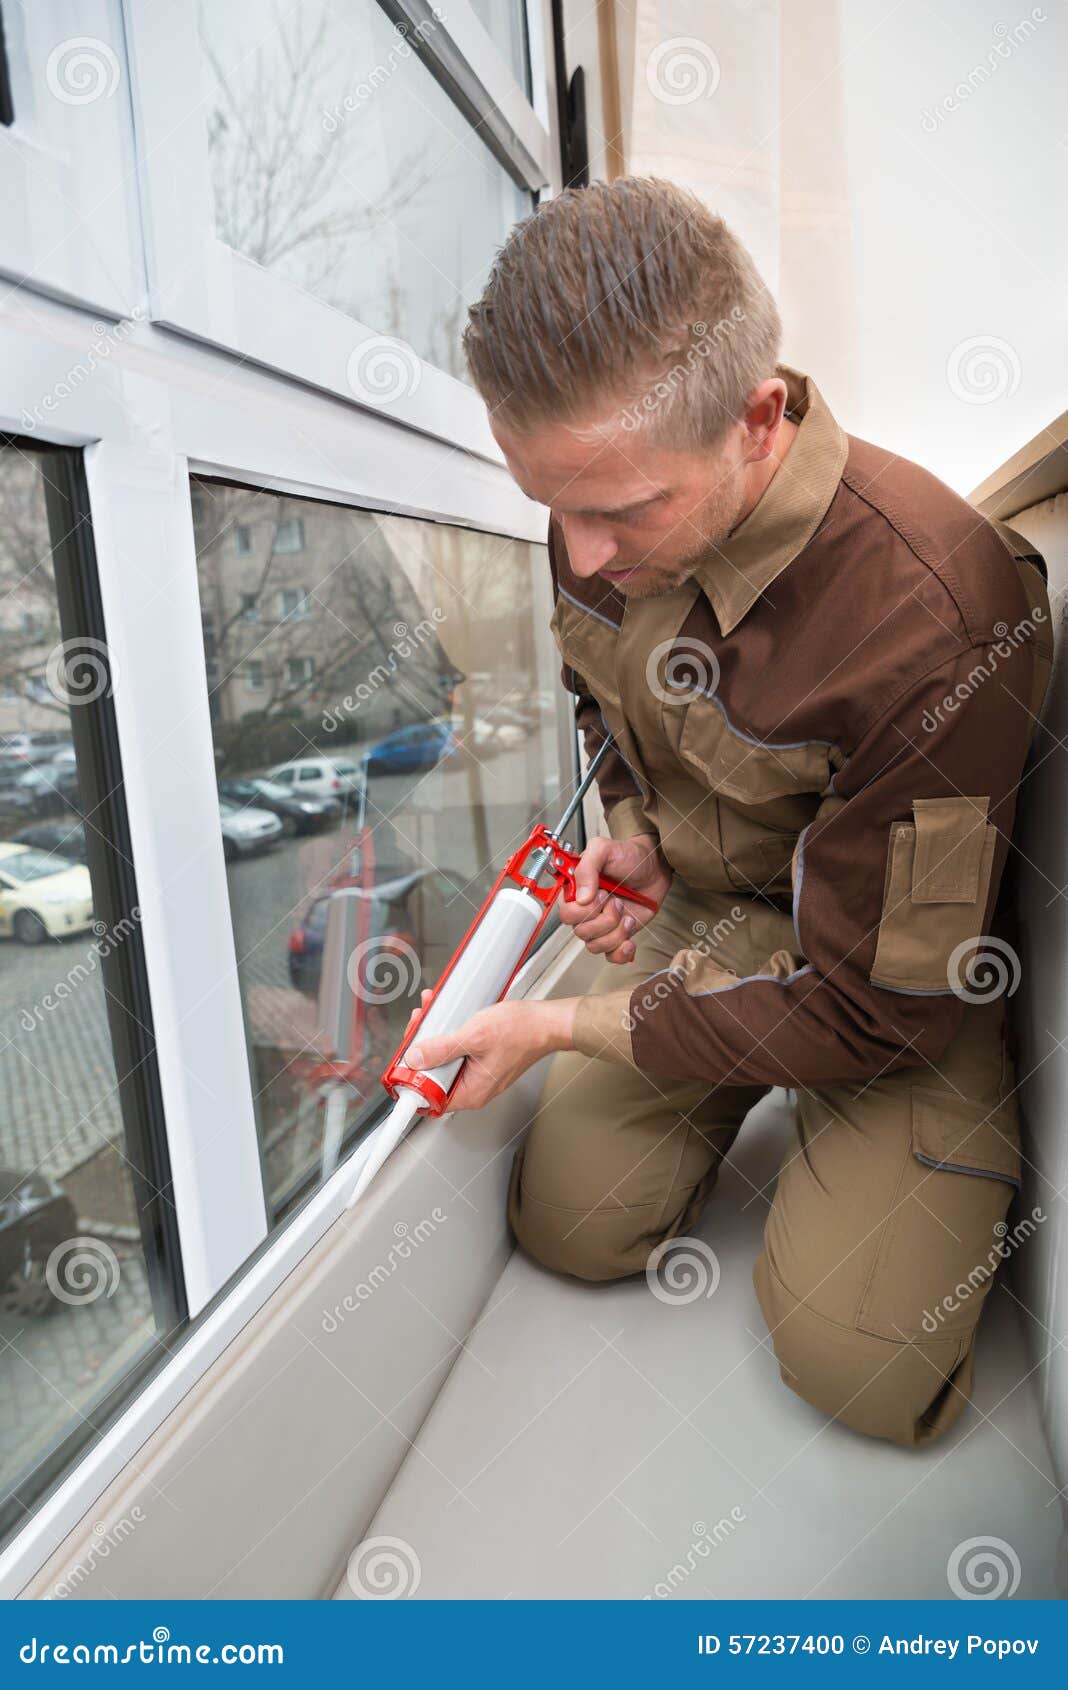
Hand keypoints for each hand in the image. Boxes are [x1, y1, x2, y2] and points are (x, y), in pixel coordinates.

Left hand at [402, 993, 577, 1112]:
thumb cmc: (522, 1032)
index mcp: (471, 1092)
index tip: (400, 1067)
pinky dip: (447, 1033)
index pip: (430, 1099)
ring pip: (443, 1060)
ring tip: (430, 1015)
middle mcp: (473, 1087)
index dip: (411, 1082)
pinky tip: (445, 1016)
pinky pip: (456, 1051)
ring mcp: (477, 1073)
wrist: (546, 1021)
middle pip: (432, 1076)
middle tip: (416, 1029)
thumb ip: (442, 1048)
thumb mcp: (475, 1036)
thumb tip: (415, 1057)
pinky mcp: (480, 1059)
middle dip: (420, 1049)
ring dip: (433, 1037)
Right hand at [558, 832, 670, 963]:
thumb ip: (587, 867)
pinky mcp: (617, 935)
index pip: (567, 913)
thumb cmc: (628, 856)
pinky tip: (629, 940)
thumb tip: (582, 897)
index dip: (585, 910)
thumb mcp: (604, 849)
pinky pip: (610, 956)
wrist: (655, 867)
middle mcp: (586, 910)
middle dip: (604, 920)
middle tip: (617, 902)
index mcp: (576, 891)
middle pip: (581, 932)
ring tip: (627, 915)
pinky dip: (620, 952)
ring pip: (595, 945)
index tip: (602, 895)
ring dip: (615, 933)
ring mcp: (601, 924)